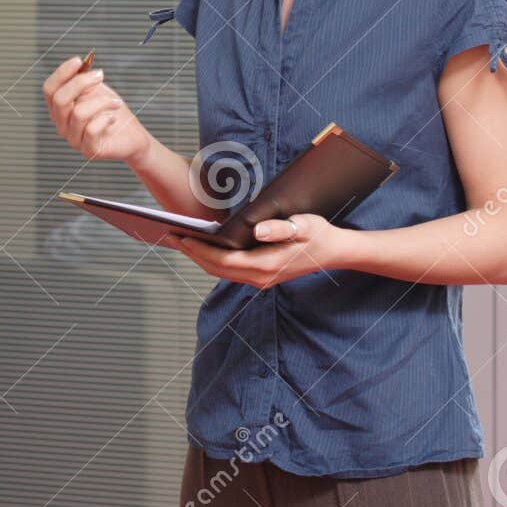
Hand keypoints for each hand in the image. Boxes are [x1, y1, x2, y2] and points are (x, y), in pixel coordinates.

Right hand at [43, 56, 151, 164]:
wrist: (132, 135)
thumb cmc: (111, 110)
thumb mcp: (97, 90)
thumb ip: (85, 80)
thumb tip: (79, 65)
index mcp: (59, 110)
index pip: (49, 90)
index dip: (62, 73)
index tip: (79, 60)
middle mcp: (61, 125)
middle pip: (59, 100)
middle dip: (81, 83)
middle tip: (101, 75)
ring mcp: (73, 139)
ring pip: (79, 113)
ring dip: (102, 102)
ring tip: (116, 102)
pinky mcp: (89, 150)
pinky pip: (92, 129)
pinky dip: (106, 118)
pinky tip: (113, 117)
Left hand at [171, 213, 349, 287]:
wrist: (336, 252)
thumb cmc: (319, 234)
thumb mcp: (304, 226)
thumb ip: (280, 229)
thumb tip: (255, 231)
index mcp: (266, 265)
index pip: (223, 260)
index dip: (199, 249)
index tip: (180, 236)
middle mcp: (260, 277)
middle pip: (216, 268)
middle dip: (192, 253)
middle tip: (170, 235)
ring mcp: (260, 279)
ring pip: (221, 272)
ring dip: (199, 257)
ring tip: (181, 239)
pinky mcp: (260, 276)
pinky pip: (229, 270)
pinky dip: (212, 259)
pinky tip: (203, 246)